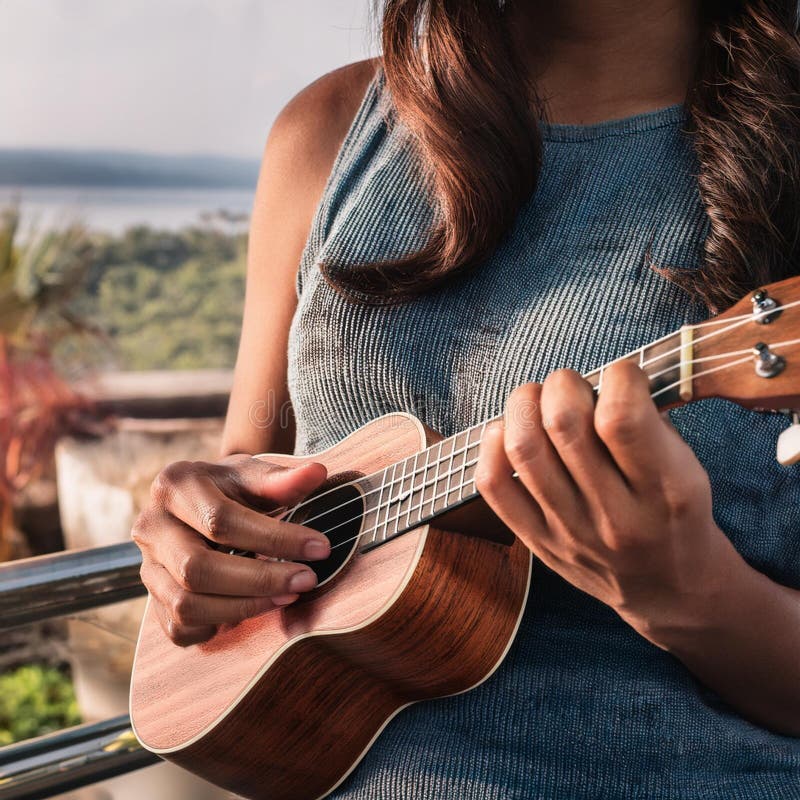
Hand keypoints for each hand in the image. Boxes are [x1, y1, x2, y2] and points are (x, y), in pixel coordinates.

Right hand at [132, 455, 329, 646]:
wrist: (203, 502)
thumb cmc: (232, 488)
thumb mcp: (254, 475)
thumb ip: (282, 479)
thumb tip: (317, 472)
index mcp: (174, 486)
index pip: (221, 520)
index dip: (275, 538)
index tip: (319, 547)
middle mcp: (150, 527)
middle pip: (197, 568)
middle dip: (259, 579)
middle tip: (306, 579)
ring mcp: (147, 567)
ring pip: (186, 605)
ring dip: (244, 607)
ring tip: (288, 596)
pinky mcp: (153, 599)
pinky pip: (179, 629)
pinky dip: (216, 627)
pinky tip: (250, 610)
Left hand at [475, 361, 738, 646]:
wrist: (668, 590)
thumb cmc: (676, 514)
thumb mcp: (690, 470)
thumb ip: (650, 423)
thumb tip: (600, 375)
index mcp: (665, 492)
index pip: (622, 419)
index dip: (617, 377)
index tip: (621, 374)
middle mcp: (615, 516)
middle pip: (563, 426)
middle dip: (563, 384)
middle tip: (571, 386)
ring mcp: (570, 533)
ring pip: (524, 449)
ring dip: (524, 405)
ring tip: (538, 400)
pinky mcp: (537, 542)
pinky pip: (492, 485)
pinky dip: (492, 444)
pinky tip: (510, 431)